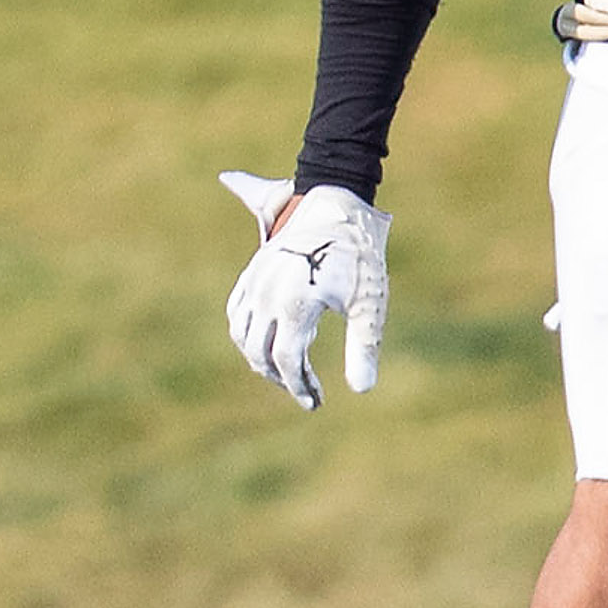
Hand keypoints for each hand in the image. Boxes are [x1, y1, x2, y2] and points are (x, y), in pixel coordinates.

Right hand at [217, 170, 390, 410]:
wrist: (337, 205)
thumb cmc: (359, 256)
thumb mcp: (370, 304)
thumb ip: (363, 347)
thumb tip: (361, 390)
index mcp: (296, 304)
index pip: (287, 361)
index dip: (300, 388)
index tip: (316, 402)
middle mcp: (268, 294)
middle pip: (260, 353)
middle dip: (280, 378)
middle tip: (305, 390)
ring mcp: (256, 282)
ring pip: (242, 334)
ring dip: (258, 358)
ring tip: (283, 371)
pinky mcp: (252, 272)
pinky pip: (237, 312)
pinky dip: (245, 334)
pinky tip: (266, 342)